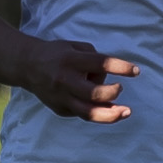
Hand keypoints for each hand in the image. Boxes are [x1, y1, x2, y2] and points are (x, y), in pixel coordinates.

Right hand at [15, 38, 135, 121]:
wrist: (27, 66)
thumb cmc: (56, 54)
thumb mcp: (74, 47)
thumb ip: (94, 59)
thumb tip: (108, 78)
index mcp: (71, 61)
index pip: (100, 64)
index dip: (120, 68)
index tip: (135, 71)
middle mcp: (65, 80)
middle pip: (94, 93)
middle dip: (113, 92)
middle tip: (120, 88)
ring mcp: (62, 97)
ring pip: (89, 112)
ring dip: (110, 114)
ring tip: (125, 112)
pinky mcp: (60, 109)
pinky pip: (82, 113)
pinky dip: (97, 112)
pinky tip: (106, 109)